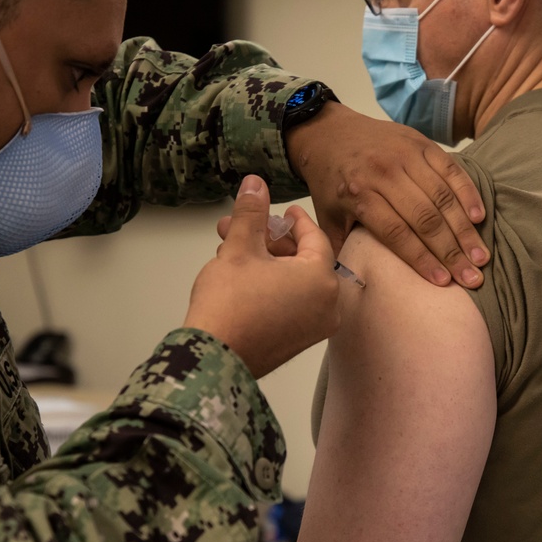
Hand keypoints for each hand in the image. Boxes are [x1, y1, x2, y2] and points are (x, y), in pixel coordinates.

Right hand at [184, 175, 339, 378]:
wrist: (214, 357)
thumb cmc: (230, 303)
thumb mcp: (240, 248)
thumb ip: (252, 213)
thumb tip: (256, 183)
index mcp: (321, 279)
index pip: (315, 238)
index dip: (296, 221)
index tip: (284, 210)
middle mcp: (328, 305)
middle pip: (304, 260)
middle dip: (270, 240)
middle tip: (244, 227)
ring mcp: (315, 327)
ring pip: (295, 281)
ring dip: (267, 261)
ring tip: (231, 248)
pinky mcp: (297, 342)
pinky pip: (293, 303)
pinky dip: (274, 286)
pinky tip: (243, 275)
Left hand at [286, 101, 488, 287]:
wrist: (329, 133)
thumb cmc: (331, 182)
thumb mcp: (326, 217)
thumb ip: (338, 250)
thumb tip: (346, 288)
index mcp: (359, 194)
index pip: (397, 233)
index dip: (422, 259)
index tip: (443, 282)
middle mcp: (384, 172)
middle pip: (425, 218)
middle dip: (451, 252)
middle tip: (472, 277)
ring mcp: (405, 154)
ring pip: (442, 196)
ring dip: (465, 229)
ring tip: (481, 256)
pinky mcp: (421, 142)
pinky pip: (450, 170)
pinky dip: (467, 193)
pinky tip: (479, 218)